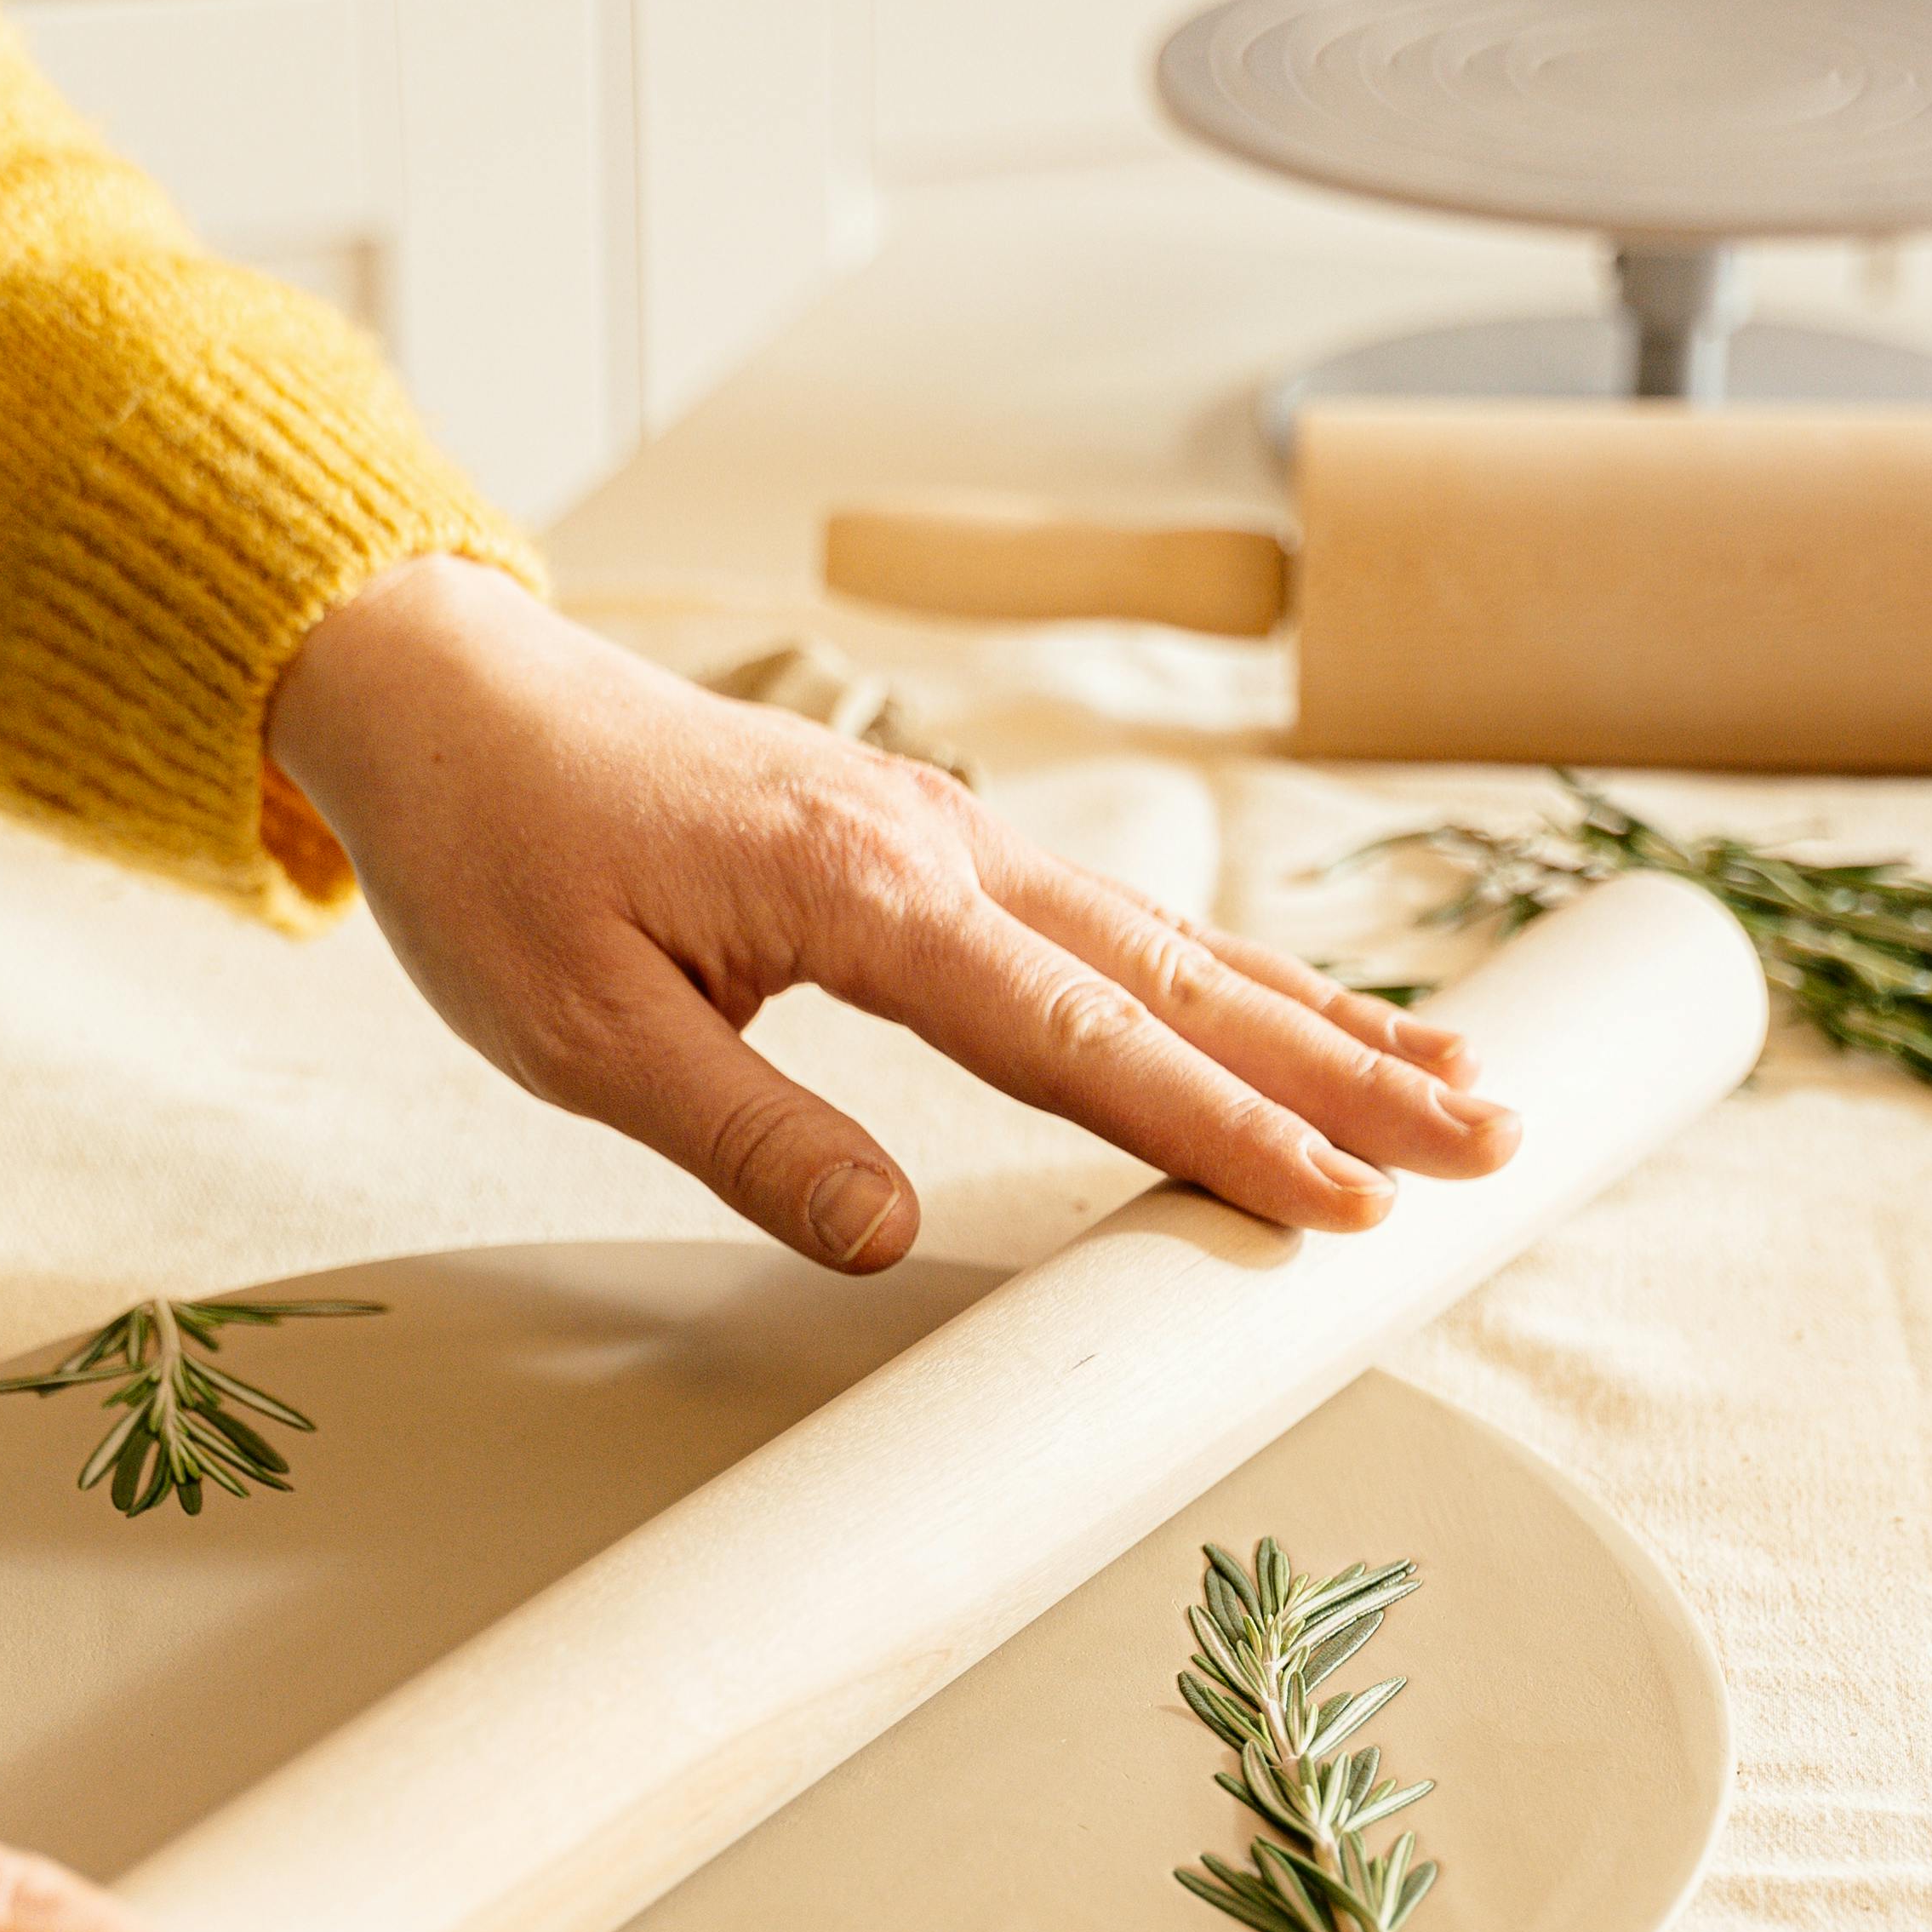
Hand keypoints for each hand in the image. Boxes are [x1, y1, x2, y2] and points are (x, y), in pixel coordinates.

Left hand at [264, 557, 1517, 1271]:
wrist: (441, 695)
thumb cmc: (496, 856)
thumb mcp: (577, 1031)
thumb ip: (744, 1135)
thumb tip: (888, 1236)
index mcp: (864, 896)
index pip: (1085, 1043)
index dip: (1225, 1134)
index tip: (1344, 1203)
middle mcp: (940, 850)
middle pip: (1180, 982)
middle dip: (1344, 1072)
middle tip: (1490, 1142)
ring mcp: (951, 837)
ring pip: (1174, 944)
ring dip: (1322, 1021)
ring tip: (1462, 1082)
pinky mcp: (937, 846)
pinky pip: (1119, 922)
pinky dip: (1231, 976)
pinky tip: (1308, 1016)